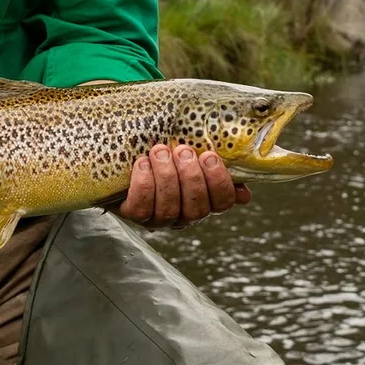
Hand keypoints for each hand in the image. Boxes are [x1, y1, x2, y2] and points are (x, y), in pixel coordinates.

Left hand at [117, 145, 251, 227]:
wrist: (120, 151)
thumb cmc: (162, 146)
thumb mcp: (188, 150)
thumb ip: (213, 163)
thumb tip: (244, 194)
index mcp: (202, 197)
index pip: (222, 202)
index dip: (219, 182)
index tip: (209, 155)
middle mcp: (182, 213)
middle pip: (196, 208)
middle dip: (191, 178)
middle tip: (183, 150)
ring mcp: (156, 217)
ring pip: (169, 209)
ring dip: (166, 177)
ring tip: (160, 150)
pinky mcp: (131, 214)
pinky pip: (140, 208)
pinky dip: (143, 184)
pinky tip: (142, 163)